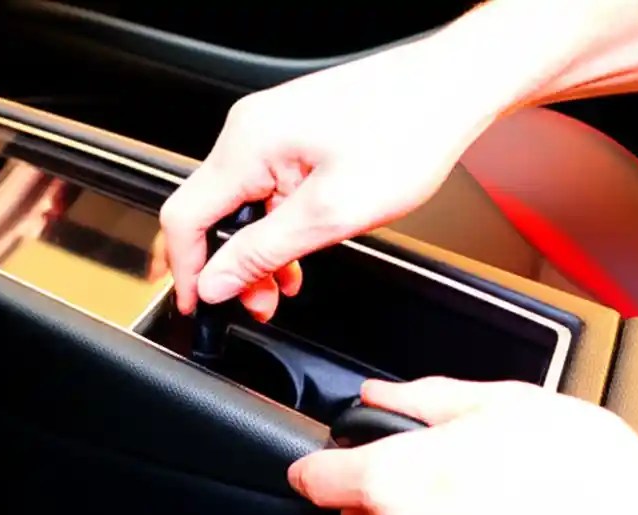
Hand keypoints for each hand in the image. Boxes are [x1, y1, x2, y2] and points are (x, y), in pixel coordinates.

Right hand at [159, 38, 501, 320]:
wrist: (453, 86)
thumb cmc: (408, 130)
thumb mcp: (331, 214)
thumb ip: (263, 254)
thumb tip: (215, 282)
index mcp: (247, 146)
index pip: (185, 218)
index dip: (185, 271)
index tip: (195, 306)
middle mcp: (249, 132)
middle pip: (210, 214)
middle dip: (227, 267)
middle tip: (258, 304)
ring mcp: (269, 131)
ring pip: (239, 206)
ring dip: (255, 252)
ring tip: (284, 285)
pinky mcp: (291, 136)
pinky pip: (263, 189)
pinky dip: (274, 227)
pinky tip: (299, 250)